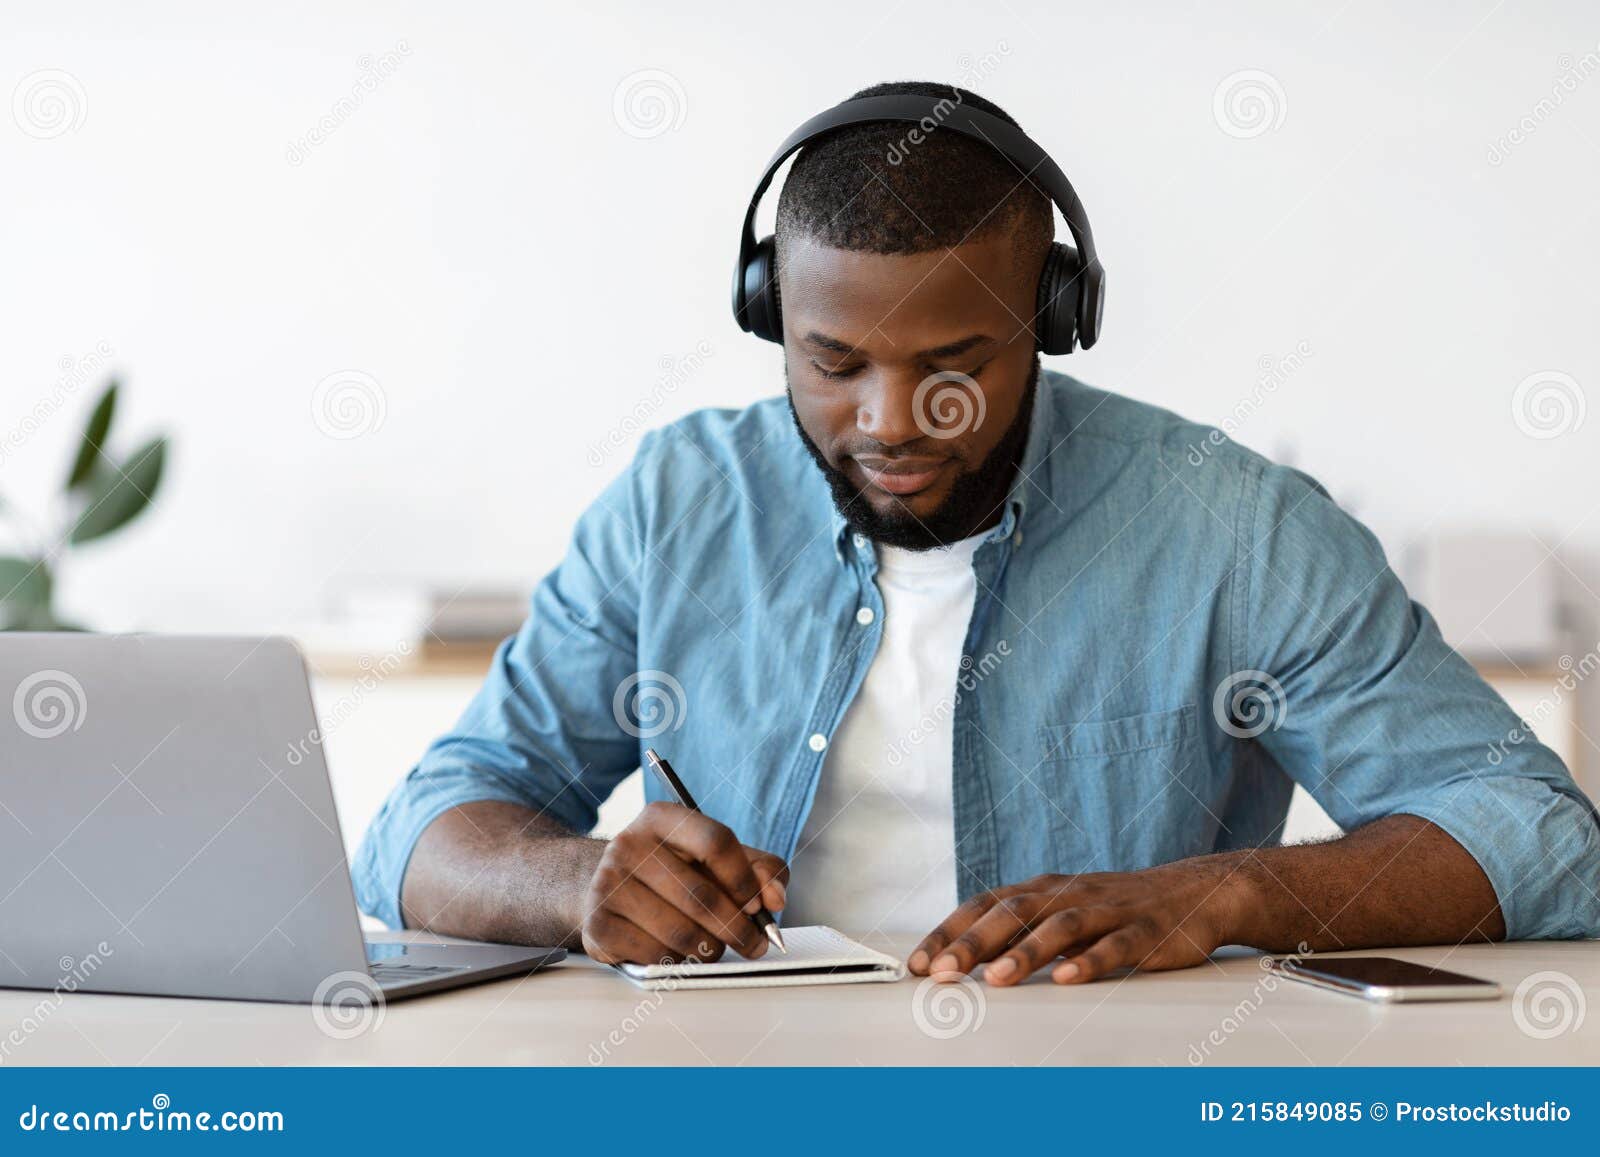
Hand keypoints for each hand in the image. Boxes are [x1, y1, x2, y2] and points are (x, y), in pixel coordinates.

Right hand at [580, 801, 787, 964]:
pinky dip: (676, 962)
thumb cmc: (672, 873)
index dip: (745, 879)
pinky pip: (655, 955)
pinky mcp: (597, 924)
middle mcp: (628, 844)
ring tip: (712, 946)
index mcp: (662, 818)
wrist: (606, 889)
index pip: (715, 841)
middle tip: (754, 944)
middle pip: (700, 895)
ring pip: (680, 932)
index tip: (761, 905)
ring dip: (708, 949)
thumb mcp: (716, 859)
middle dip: (737, 928)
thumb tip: (775, 897)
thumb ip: (759, 869)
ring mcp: (608, 884)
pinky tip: (675, 950)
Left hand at [908, 861, 1248, 985]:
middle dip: (973, 944)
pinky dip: (1090, 961)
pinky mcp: (1144, 932)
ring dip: (1026, 953)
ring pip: (1060, 927)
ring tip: (996, 979)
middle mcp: (1069, 894)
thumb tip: (963, 961)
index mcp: (1044, 890)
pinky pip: (1114, 946)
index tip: (919, 963)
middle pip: (1014, 913)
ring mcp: (1107, 911)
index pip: (985, 905)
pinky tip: (1068, 978)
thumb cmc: (1116, 909)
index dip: (950, 931)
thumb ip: (1020, 933)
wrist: (1194, 891)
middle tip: (941, 973)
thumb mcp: (1063, 913)